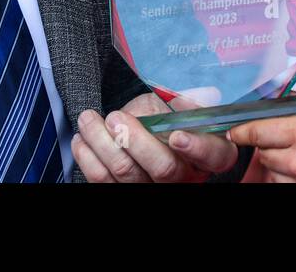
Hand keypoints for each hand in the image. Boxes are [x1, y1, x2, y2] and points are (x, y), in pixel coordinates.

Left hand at [72, 92, 238, 182]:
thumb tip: (171, 105)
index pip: (212, 155)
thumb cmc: (166, 119)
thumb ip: (177, 103)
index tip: (176, 135)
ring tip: (89, 120)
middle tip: (115, 118)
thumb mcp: (176, 105)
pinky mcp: (126, 192)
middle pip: (163, 168)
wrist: (145, 136)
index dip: (196, 147)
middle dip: (135, 141)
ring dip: (102, 143)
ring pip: (127, 174)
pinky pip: (103, 182)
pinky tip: (82, 139)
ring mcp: (154, 188)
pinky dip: (88, 158)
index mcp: (208, 153)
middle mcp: (184, 176)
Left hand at [227, 73, 295, 181]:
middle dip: (265, 143)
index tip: (237, 128)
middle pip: (263, 153)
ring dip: (277, 163)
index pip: (257, 132)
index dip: (243, 129)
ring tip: (294, 153)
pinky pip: (289, 187)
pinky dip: (290, 178)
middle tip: (277, 134)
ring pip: (273, 174)